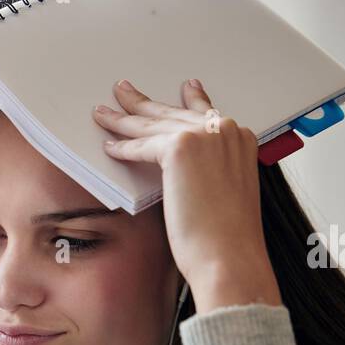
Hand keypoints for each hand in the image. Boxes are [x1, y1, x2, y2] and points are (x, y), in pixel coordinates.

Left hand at [92, 78, 280, 312]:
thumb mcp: (225, 192)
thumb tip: (190, 171)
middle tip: (124, 92)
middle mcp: (225, 130)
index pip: (203, 114)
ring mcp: (203, 136)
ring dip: (124, 120)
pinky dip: (124, 148)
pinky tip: (109, 148)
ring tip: (104, 113)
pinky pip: (142, 146)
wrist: (229, 256)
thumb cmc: (227, 237)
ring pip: (154, 124)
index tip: (182, 88)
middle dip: (143, 103)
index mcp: (241, 138)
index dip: (185, 102)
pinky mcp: (180, 150)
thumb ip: (213, 170)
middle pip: (173, 113)